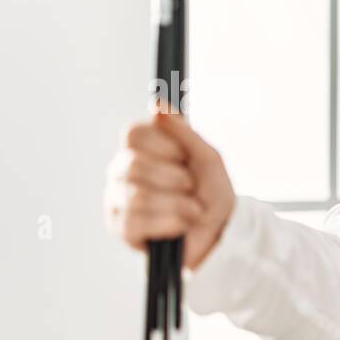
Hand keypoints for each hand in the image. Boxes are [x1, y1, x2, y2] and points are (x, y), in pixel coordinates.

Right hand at [103, 108, 235, 270]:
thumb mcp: (207, 159)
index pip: (133, 133)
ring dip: (178, 204)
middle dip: (175, 178)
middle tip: (191, 187)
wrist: (221, 234)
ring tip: (192, 210)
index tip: (184, 158)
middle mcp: (122, 172)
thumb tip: (157, 105)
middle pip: (134, 164)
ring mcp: (117, 200)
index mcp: (140, 151)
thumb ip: (183, 132)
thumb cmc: (211, 195)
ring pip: (139, 195)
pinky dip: (171, 223)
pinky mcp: (121, 229)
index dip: (164, 145)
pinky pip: (138, 221)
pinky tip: (181, 226)